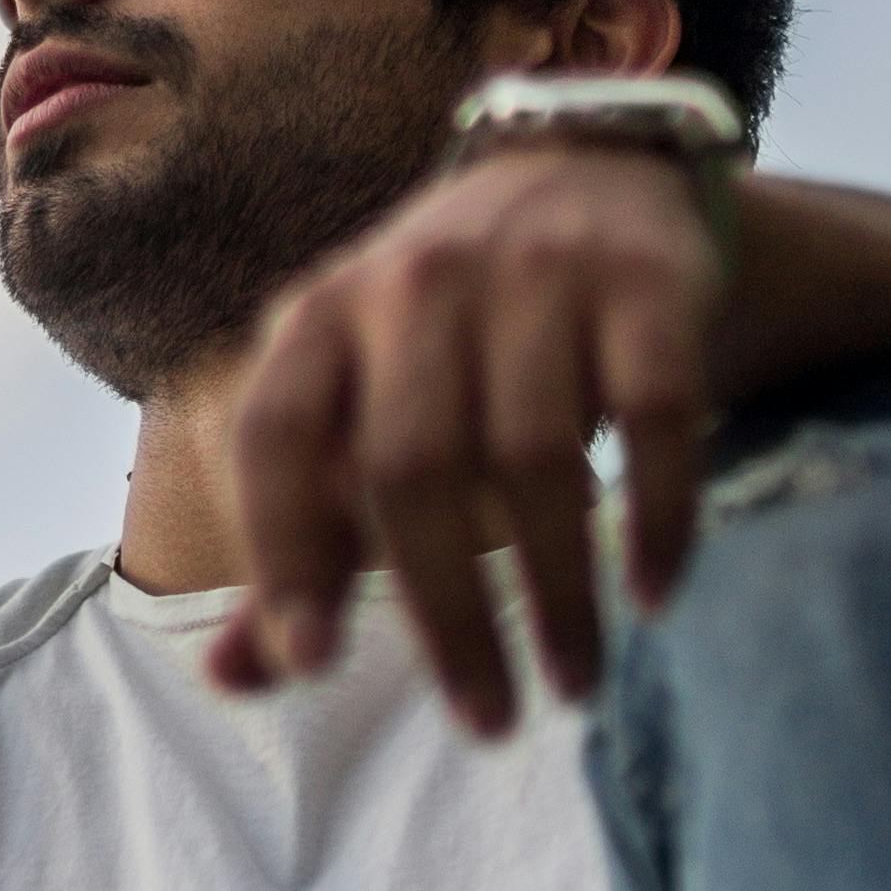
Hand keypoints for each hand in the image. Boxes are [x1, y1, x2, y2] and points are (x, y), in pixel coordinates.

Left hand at [205, 146, 725, 732]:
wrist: (584, 167)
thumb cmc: (441, 337)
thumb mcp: (351, 407)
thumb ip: (300, 540)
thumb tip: (231, 678)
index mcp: (320, 315)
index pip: (274, 435)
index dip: (281, 551)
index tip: (312, 662)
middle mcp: (416, 283)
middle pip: (412, 467)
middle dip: (449, 616)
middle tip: (489, 722)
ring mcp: (536, 272)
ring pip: (537, 454)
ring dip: (559, 592)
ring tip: (575, 685)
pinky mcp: (644, 281)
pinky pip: (654, 414)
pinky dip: (658, 517)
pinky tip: (653, 600)